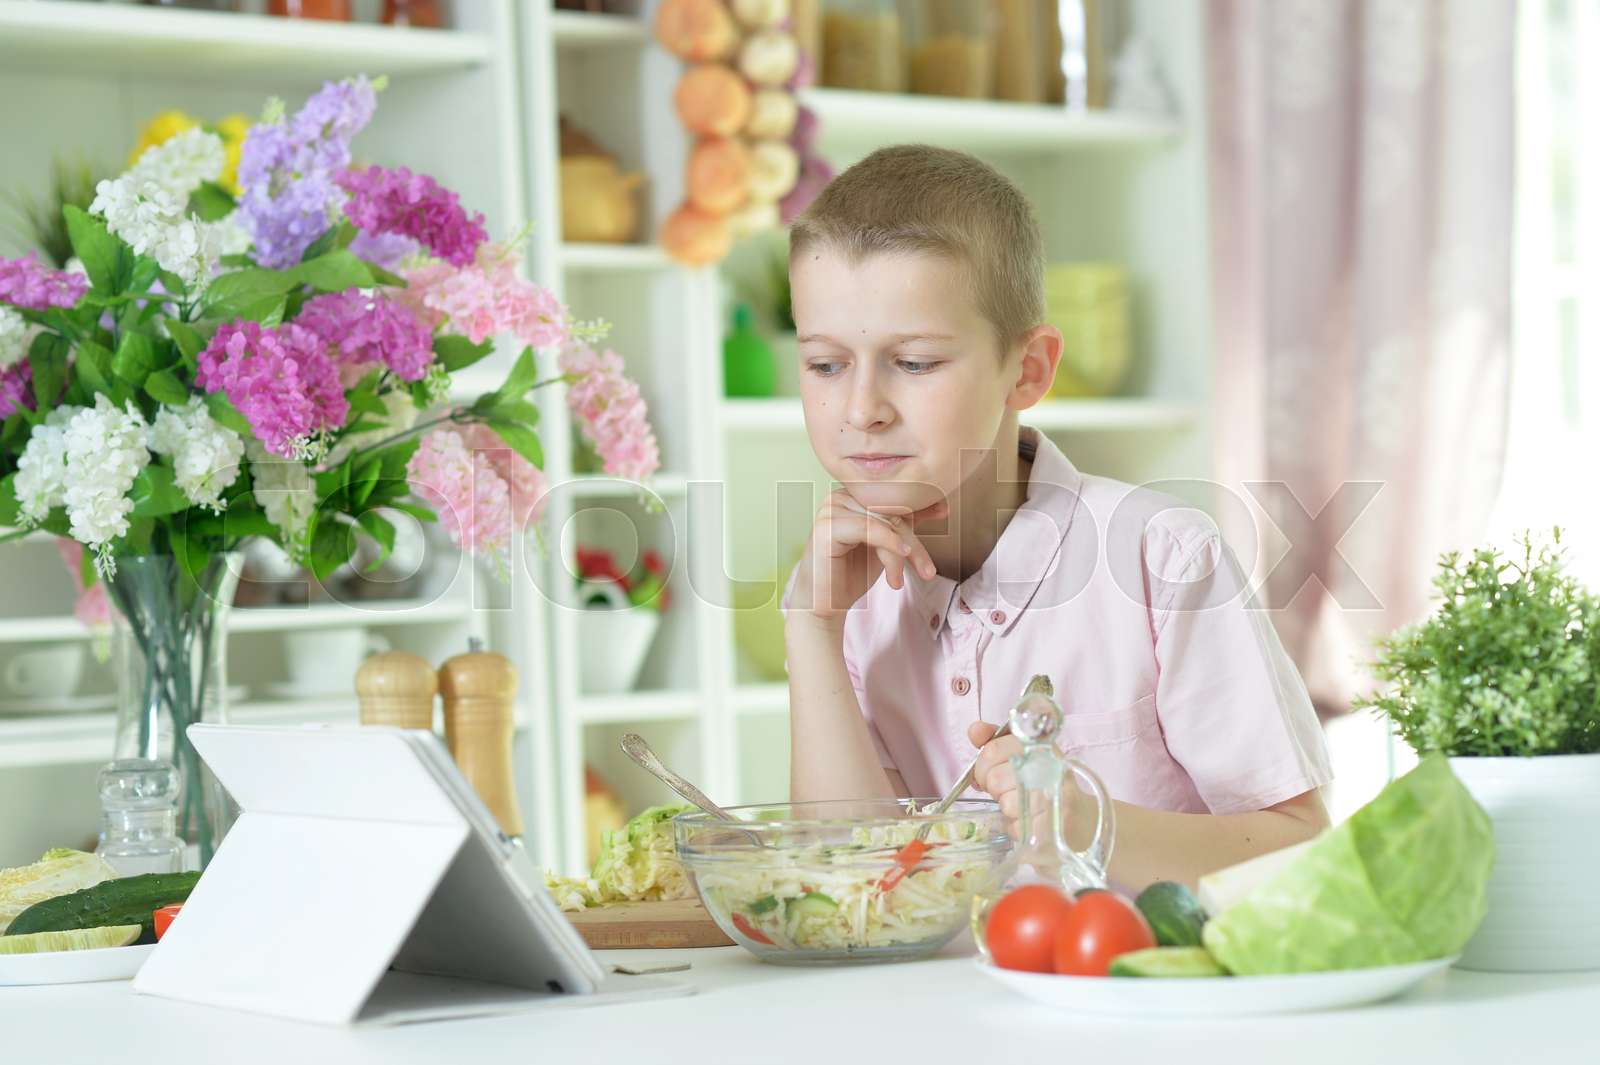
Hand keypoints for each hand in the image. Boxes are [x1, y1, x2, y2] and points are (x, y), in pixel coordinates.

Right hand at [787, 489, 946, 625]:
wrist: (825, 605)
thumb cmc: (852, 574)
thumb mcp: (886, 545)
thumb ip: (905, 523)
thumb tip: (941, 505)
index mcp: (851, 494)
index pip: (893, 498)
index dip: (919, 507)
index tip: (943, 512)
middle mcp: (838, 496)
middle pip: (890, 510)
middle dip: (913, 542)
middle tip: (927, 571)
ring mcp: (830, 510)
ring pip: (883, 521)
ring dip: (901, 552)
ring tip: (899, 579)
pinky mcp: (826, 528)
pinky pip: (868, 528)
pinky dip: (888, 543)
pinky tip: (901, 558)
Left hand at [969, 721, 1096, 846]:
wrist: (1083, 820)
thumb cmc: (1048, 785)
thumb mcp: (1026, 756)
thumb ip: (997, 742)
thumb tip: (975, 730)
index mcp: (1041, 745)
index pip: (992, 750)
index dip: (982, 766)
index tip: (990, 773)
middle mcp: (1051, 767)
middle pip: (994, 778)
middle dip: (994, 789)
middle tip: (1008, 792)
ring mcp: (1055, 798)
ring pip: (1005, 804)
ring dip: (1007, 810)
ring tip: (1023, 806)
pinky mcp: (1054, 825)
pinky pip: (1016, 827)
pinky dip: (1017, 827)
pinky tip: (1030, 821)